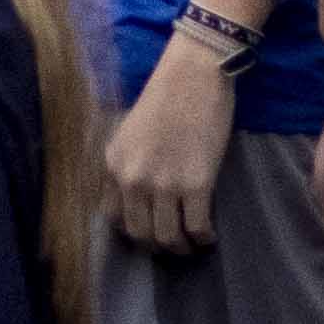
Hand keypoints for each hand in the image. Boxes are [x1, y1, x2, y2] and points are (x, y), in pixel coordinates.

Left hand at [107, 39, 237, 252]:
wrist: (193, 76)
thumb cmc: (164, 98)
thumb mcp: (128, 133)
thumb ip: (128, 164)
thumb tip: (137, 196)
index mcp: (114, 165)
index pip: (114, 218)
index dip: (132, 231)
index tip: (148, 232)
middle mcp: (133, 179)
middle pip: (141, 233)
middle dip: (157, 246)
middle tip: (173, 245)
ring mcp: (165, 183)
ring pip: (169, 237)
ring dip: (181, 248)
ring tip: (192, 244)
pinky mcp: (197, 184)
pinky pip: (198, 227)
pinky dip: (204, 238)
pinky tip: (209, 236)